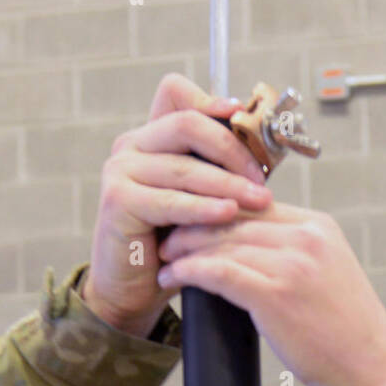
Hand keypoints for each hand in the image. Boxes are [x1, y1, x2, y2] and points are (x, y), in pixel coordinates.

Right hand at [82, 72, 272, 337]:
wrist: (134, 291)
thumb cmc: (171, 247)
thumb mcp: (198, 200)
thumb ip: (218, 171)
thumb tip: (267, 148)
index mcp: (150, 138)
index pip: (176, 94)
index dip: (211, 101)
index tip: (245, 116)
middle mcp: (131, 146)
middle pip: (188, 124)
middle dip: (232, 148)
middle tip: (262, 177)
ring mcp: (120, 171)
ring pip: (184, 166)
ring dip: (228, 184)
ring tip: (259, 200)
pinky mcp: (118, 202)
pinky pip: (170, 201)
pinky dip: (203, 208)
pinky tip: (229, 213)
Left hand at [154, 201, 385, 385]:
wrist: (374, 370)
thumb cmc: (348, 336)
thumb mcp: (328, 278)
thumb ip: (296, 257)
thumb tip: (251, 254)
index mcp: (319, 227)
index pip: (255, 204)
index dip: (217, 210)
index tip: (190, 221)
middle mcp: (306, 238)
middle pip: (233, 218)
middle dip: (192, 225)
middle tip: (165, 237)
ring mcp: (291, 264)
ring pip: (222, 242)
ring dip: (184, 249)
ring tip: (163, 259)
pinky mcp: (275, 294)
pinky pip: (218, 271)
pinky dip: (189, 272)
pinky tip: (172, 278)